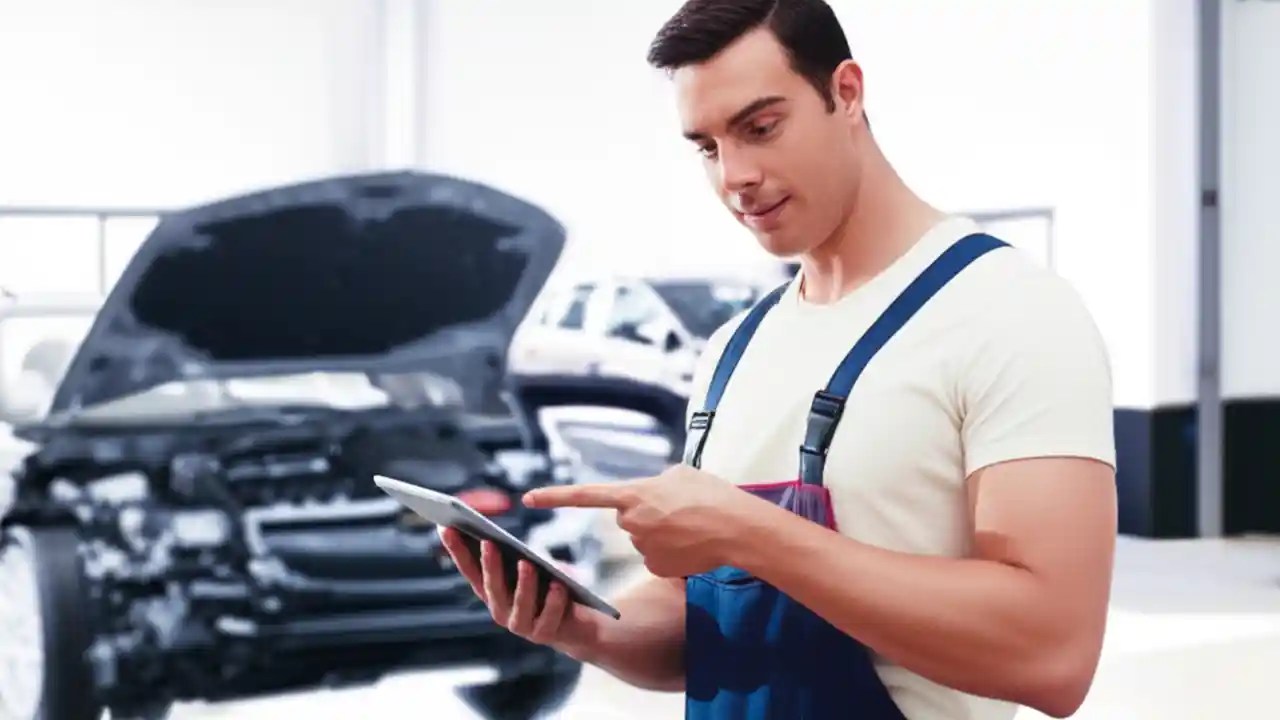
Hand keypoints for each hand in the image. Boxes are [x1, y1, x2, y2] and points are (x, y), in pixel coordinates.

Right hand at [438, 527, 605, 657]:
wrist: (577, 626)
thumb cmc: (549, 588)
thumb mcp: (532, 568)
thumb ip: (516, 556)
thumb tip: (500, 535)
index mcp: (492, 591)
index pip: (470, 569)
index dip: (456, 550)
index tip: (446, 528)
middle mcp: (501, 610)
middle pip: (491, 588)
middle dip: (489, 565)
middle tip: (488, 542)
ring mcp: (521, 625)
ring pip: (519, 605)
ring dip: (522, 584)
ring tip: (527, 563)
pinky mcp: (545, 634)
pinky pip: (548, 617)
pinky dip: (553, 601)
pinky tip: (558, 585)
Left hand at [523, 464, 763, 577]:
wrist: (734, 527)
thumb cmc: (711, 494)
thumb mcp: (681, 473)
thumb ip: (657, 482)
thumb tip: (652, 494)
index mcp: (632, 494)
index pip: (584, 495)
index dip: (555, 496)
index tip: (529, 498)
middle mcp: (630, 521)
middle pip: (627, 519)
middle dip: (646, 515)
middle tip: (678, 510)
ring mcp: (642, 547)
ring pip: (643, 539)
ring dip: (661, 533)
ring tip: (690, 526)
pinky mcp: (655, 568)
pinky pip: (656, 558)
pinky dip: (671, 553)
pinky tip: (691, 546)